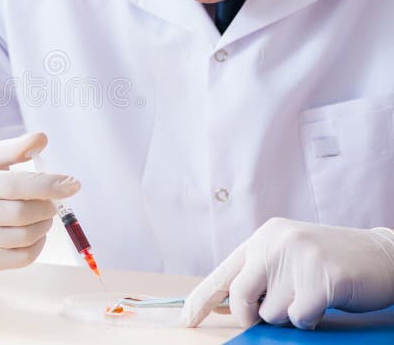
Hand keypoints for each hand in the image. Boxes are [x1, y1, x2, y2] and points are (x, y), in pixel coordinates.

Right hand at [0, 132, 79, 271]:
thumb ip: (12, 149)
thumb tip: (42, 139)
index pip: (14, 186)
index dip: (48, 185)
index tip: (72, 184)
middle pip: (21, 215)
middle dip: (47, 207)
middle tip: (53, 201)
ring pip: (23, 239)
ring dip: (43, 226)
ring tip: (42, 215)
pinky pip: (19, 259)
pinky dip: (36, 246)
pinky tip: (34, 233)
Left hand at [183, 218, 393, 329]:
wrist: (384, 256)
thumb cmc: (331, 264)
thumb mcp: (288, 260)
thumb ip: (259, 277)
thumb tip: (225, 307)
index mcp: (263, 237)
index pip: (223, 273)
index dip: (201, 299)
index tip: (185, 320)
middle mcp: (275, 242)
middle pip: (240, 297)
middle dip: (251, 317)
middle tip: (273, 316)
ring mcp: (298, 258)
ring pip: (272, 314)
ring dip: (291, 316)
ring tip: (311, 296)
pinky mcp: (321, 278)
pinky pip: (299, 318)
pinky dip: (311, 320)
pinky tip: (326, 301)